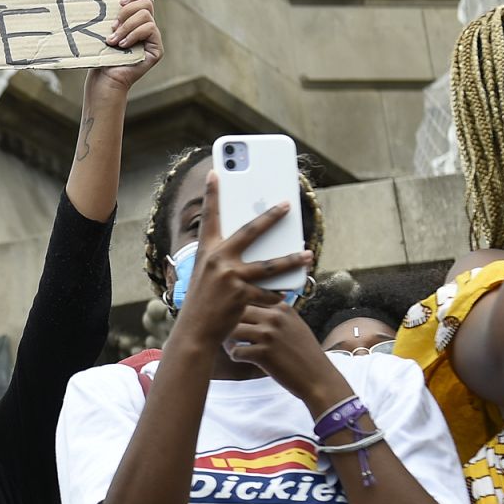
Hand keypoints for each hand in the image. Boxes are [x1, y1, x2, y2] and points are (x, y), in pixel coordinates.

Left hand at [87, 0, 162, 93]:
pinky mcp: (157, 49)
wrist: (104, 78)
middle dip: (127, 11)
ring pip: (146, 16)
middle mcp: (147, 27)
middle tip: (113, 26)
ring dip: (126, 27)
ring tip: (113, 40)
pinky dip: (134, 34)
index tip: (119, 1)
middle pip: (147, 3)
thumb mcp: (106, 29)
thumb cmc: (102, 55)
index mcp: (136, 20)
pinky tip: (123, 45)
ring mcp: (153, 38)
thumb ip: (114, 14)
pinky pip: (150, 29)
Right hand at [172, 171, 315, 349]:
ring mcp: (230, 276)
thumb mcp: (206, 274)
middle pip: (250, 231)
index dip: (212, 194)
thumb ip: (224, 258)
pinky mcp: (242, 294)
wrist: (196, 330)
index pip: (210, 217)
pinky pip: (268, 292)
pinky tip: (286, 294)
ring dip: (292, 260)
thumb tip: (251, 247)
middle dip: (270, 217)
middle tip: (287, 204)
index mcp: (207, 251)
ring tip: (307, 255)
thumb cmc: (202, 301)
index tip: (215, 173)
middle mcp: (217, 259)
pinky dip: (278, 294)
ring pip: (270, 265)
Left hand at [227, 302, 347, 410]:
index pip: (250, 299)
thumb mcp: (295, 325)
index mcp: (282, 308)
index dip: (239, 310)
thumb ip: (277, 315)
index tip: (235, 319)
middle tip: (229, 335)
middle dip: (229, 324)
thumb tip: (252, 307)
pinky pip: (236, 351)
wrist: (318, 378)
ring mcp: (269, 335)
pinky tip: (241, 358)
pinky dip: (234, 355)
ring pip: (233, 330)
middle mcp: (275, 318)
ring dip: (228, 340)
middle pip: (237, 312)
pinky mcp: (263, 353)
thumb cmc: (305, 353)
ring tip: (233, 346)